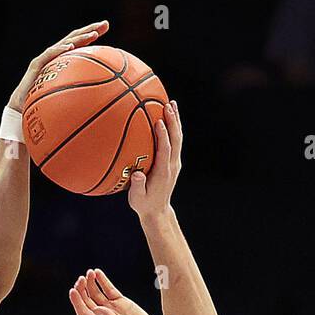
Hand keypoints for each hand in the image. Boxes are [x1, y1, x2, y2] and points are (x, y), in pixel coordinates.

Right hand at [9, 20, 108, 112]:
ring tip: (93, 35)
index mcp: (63, 60)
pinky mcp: (36, 65)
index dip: (92, 33)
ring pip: (63, 44)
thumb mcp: (67, 98)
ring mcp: (45, 59)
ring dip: (79, 38)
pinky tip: (70, 47)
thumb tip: (103, 97)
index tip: (106, 26)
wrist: (22, 109)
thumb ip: (81, 94)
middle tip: (105, 24)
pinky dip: (59, 50)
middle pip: (74, 38)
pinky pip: (48, 56)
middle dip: (89, 29)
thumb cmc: (44, 105)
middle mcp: (55, 56)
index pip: (79, 42)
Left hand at [69, 268, 163, 314]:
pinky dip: (103, 281)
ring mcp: (111, 309)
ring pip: (96, 293)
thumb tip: (97, 308)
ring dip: (91, 283)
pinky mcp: (121, 303)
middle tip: (81, 278)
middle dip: (82, 289)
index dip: (77, 301)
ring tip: (89, 272)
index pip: (83, 312)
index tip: (73, 290)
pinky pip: (109, 290)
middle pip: (87, 300)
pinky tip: (98, 273)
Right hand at [129, 101, 181, 218]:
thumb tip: (137, 175)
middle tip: (168, 105)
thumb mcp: (137, 199)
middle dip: (173, 122)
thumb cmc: (144, 204)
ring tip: (171, 103)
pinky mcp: (173, 161)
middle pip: (176, 140)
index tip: (159, 121)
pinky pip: (175, 141)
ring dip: (175, 121)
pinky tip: (168, 116)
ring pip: (178, 138)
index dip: (163, 136)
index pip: (165, 150)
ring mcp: (175, 162)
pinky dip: (173, 127)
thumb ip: (138, 186)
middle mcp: (172, 165)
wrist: (157, 211)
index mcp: (163, 172)